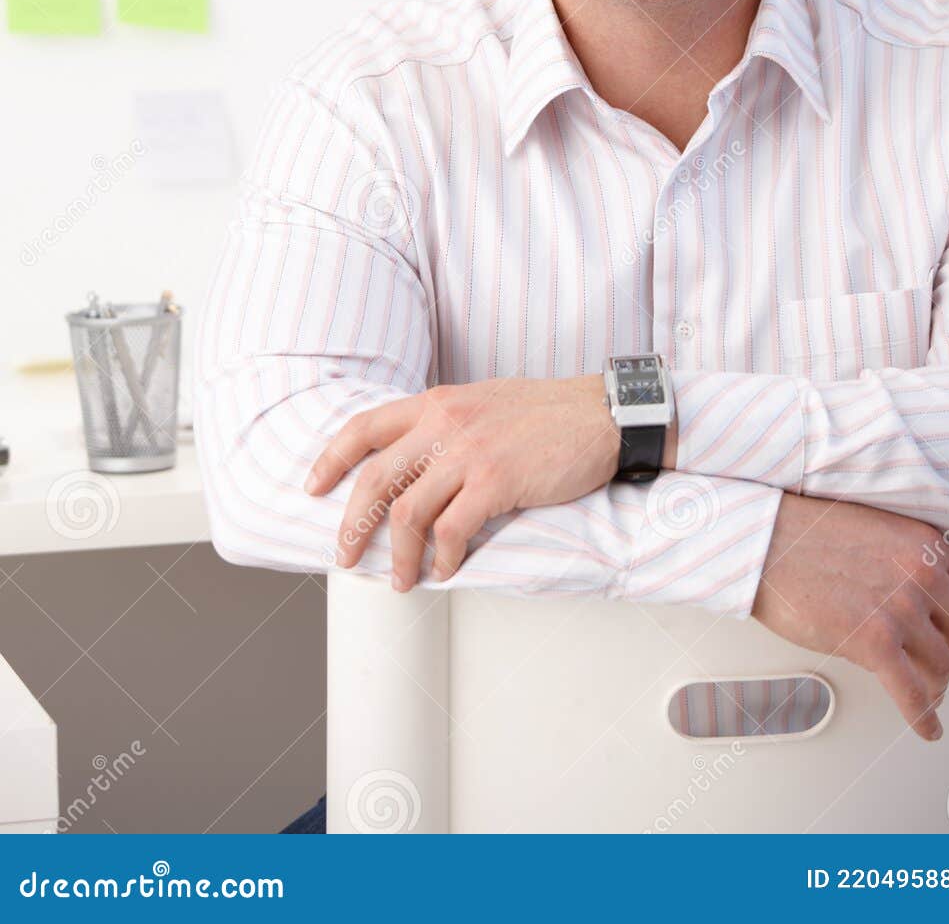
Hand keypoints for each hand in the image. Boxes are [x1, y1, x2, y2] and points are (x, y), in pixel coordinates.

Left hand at [303, 375, 620, 587]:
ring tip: (401, 580)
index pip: (365, 426)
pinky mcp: (497, 481)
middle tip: (345, 555)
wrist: (601, 413)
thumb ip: (447, 424)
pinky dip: (443, 558)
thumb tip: (416, 461)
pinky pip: (452, 530)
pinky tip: (446, 570)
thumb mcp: (484, 401)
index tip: (314, 486)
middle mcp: (446, 423)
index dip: (332, 458)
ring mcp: (470, 452)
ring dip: (399, 556)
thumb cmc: (549, 412)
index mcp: (438, 402)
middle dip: (353, 523)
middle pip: (375, 477)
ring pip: (408, 512)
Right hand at [751, 492, 948, 740]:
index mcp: (922, 542)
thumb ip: (904, 558)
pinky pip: (914, 693)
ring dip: (939, 688)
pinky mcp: (876, 641)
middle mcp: (921, 573)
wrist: (762, 542)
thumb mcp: (872, 530)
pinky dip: (925, 717)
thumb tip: (917, 599)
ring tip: (930, 699)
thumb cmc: (802, 534)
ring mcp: (901, 608)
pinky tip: (928, 728)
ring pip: (942, 664)